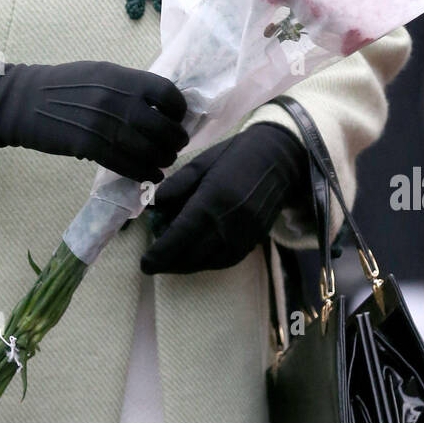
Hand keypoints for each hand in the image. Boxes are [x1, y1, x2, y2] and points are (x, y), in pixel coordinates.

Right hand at [0, 58, 189, 184]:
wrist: (25, 101)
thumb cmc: (64, 85)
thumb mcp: (100, 73)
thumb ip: (129, 86)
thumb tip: (159, 104)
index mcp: (121, 77)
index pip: (167, 93)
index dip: (179, 109)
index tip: (178, 118)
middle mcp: (117, 99)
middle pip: (163, 126)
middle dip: (175, 140)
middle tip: (175, 146)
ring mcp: (104, 124)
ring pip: (148, 150)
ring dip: (162, 160)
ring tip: (164, 163)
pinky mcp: (90, 147)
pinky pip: (127, 164)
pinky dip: (143, 172)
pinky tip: (150, 175)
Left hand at [140, 122, 308, 274]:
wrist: (279, 159)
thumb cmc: (235, 155)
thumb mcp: (200, 163)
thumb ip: (176, 187)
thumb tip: (153, 208)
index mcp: (211, 201)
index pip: (179, 237)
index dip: (159, 255)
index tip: (144, 263)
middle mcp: (228, 224)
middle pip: (191, 256)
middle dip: (168, 263)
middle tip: (152, 262)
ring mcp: (243, 236)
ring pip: (207, 263)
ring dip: (185, 266)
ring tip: (169, 261)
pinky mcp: (254, 241)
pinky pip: (224, 261)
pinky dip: (205, 263)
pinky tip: (194, 256)